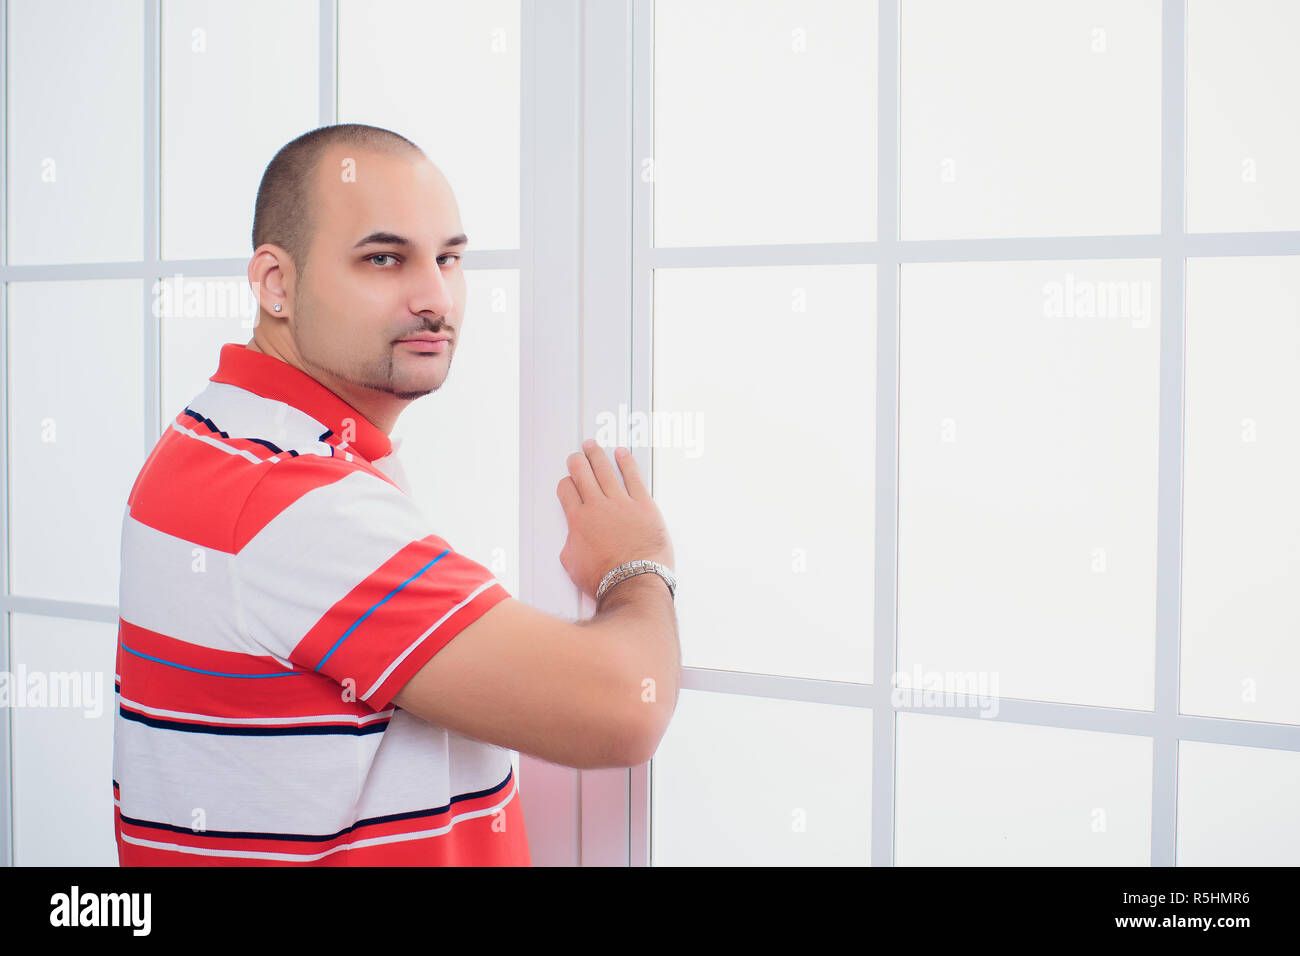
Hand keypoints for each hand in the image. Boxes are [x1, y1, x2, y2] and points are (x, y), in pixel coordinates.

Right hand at [556, 441, 674, 600]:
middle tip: (576, 456)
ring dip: (597, 455)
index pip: (567, 491)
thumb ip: (571, 546)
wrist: (633, 584)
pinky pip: (633, 477)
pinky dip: (626, 463)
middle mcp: (597, 507)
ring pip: (605, 471)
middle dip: (577, 462)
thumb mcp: (574, 565)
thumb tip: (573, 540)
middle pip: (583, 474)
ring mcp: (621, 504)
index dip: (566, 483)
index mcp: (579, 521)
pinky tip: (621, 454)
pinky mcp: (644, 505)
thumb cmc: (605, 580)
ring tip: (593, 446)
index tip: (568, 482)